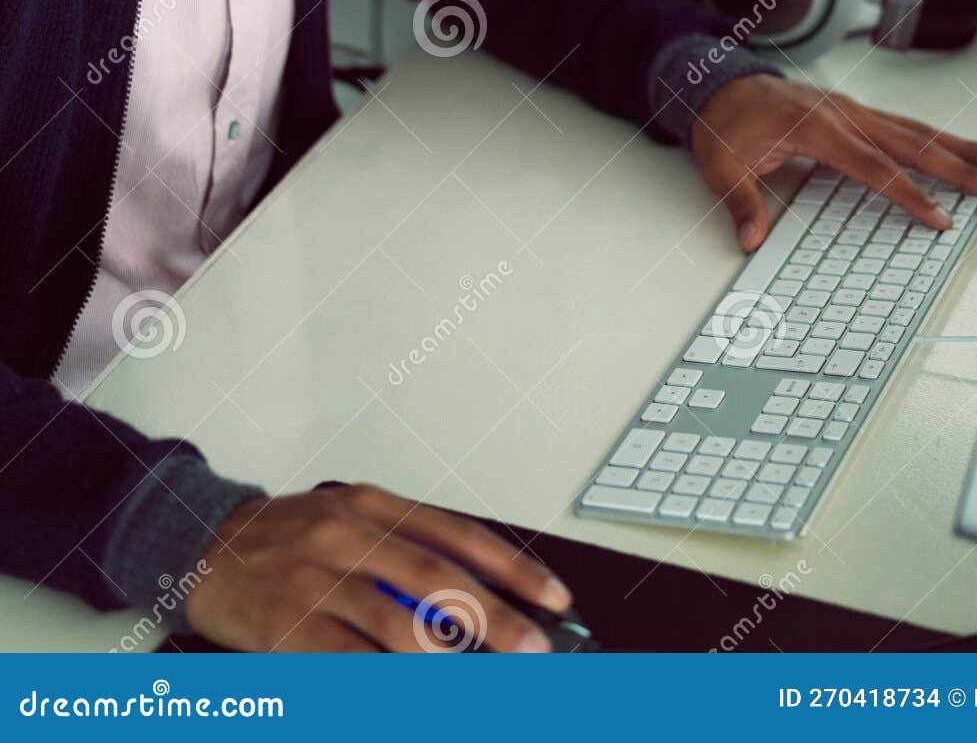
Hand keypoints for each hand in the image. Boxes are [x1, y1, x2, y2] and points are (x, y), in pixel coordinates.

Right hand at [185, 485, 570, 651]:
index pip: (458, 534)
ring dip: (451, 662)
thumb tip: (478, 597)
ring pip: (398, 625)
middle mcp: (349, 534)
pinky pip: (349, 664)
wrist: (199, 546)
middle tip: (535, 648)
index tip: (553, 598)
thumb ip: (406, 551)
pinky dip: (388, 685)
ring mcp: (318, 581)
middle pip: (437, 579)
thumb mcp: (349, 522)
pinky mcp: (288, 628)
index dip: (512, 567)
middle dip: (494, 618)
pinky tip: (416, 696)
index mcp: (373, 504)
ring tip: (489, 685)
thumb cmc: (287, 541)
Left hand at [691, 74, 976, 250]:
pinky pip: (902, 125)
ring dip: (960, 146)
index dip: (909, 195)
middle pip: (912, 144)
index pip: (874, 168)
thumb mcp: (723, 166)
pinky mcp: (853, 111)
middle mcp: (843, 114)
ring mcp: (851, 109)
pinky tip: (959, 148)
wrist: (720, 83)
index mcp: (816, 128)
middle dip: (961, 167)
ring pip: (916, 130)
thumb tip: (749, 239)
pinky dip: (936, 137)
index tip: (941, 218)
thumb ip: (741, 203)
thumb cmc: (725, 123)